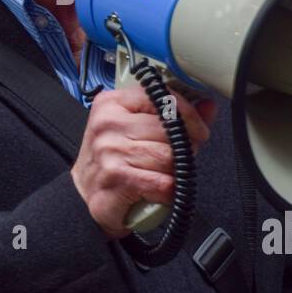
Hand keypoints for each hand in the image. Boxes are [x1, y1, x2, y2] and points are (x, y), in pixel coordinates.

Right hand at [71, 86, 216, 239]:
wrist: (82, 195)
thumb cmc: (112, 160)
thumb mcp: (136, 130)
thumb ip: (175, 117)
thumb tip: (208, 106)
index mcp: (112, 103)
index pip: (161, 97)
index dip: (188, 114)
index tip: (198, 129)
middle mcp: (108, 124)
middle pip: (170, 131)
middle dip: (183, 148)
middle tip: (176, 159)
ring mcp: (110, 151)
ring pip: (169, 157)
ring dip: (174, 171)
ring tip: (162, 174)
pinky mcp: (117, 178)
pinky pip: (163, 182)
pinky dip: (167, 191)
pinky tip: (157, 190)